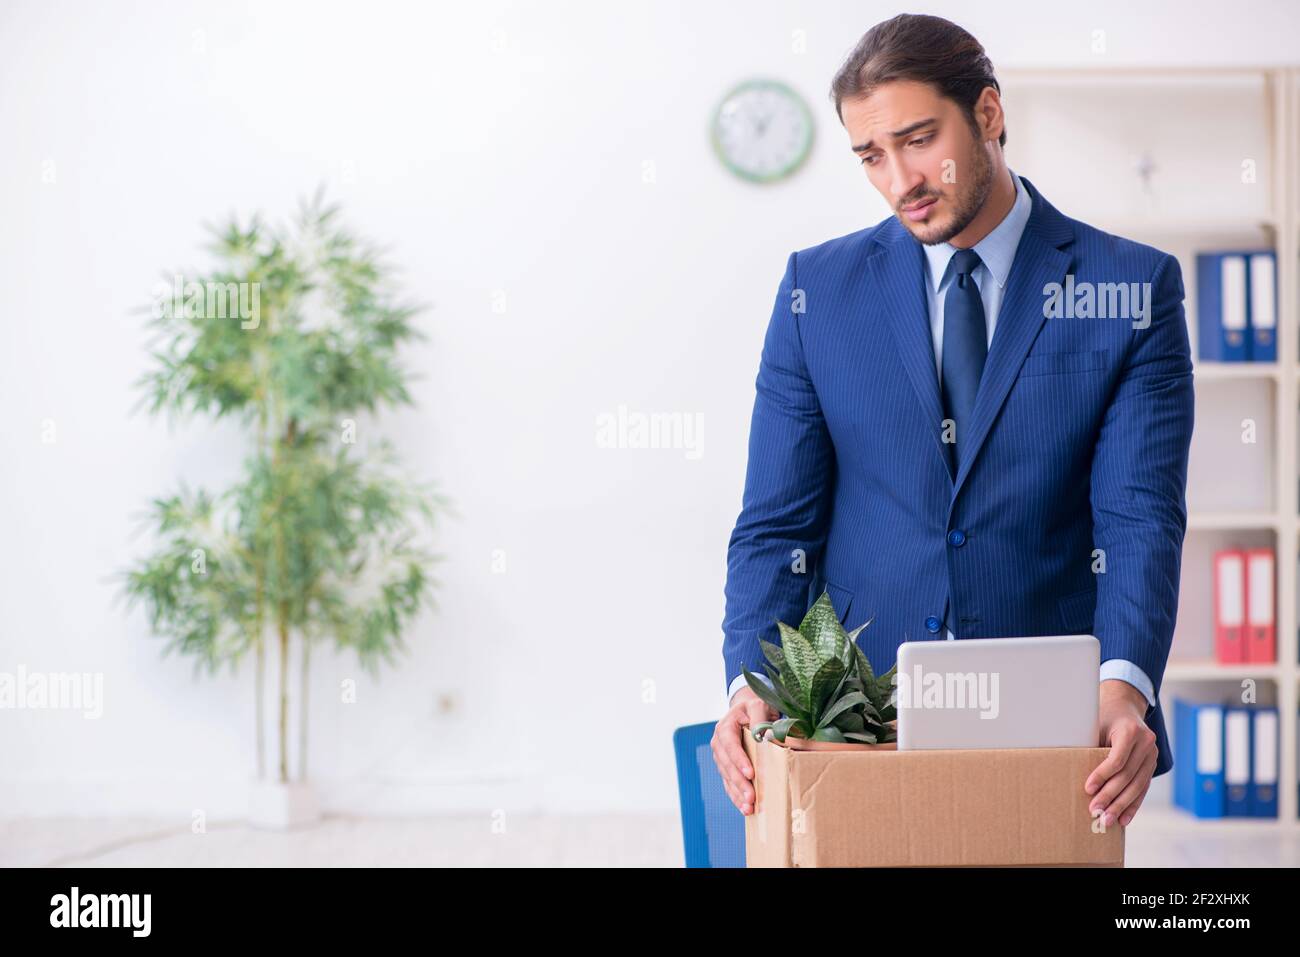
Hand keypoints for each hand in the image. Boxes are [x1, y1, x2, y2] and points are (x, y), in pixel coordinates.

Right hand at [711, 686, 778, 814]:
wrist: (749, 710)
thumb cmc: (755, 708)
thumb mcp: (758, 706)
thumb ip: (759, 718)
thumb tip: (764, 737)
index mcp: (725, 727)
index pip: (730, 745)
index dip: (738, 760)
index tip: (750, 773)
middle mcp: (719, 743)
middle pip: (727, 765)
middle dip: (739, 782)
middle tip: (751, 797)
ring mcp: (722, 757)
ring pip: (727, 777)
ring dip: (738, 793)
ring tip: (749, 807)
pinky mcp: (727, 767)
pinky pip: (729, 783)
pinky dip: (736, 796)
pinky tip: (744, 808)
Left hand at [1085, 679, 1157, 827]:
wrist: (1126, 706)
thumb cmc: (1104, 716)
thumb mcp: (1096, 725)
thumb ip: (1091, 747)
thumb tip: (1073, 772)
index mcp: (1130, 731)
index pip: (1117, 759)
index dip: (1102, 775)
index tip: (1087, 788)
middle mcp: (1146, 743)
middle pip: (1127, 776)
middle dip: (1110, 796)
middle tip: (1095, 811)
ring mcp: (1152, 755)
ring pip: (1137, 785)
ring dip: (1121, 806)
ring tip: (1107, 821)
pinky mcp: (1153, 764)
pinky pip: (1143, 788)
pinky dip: (1133, 804)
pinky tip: (1124, 819)